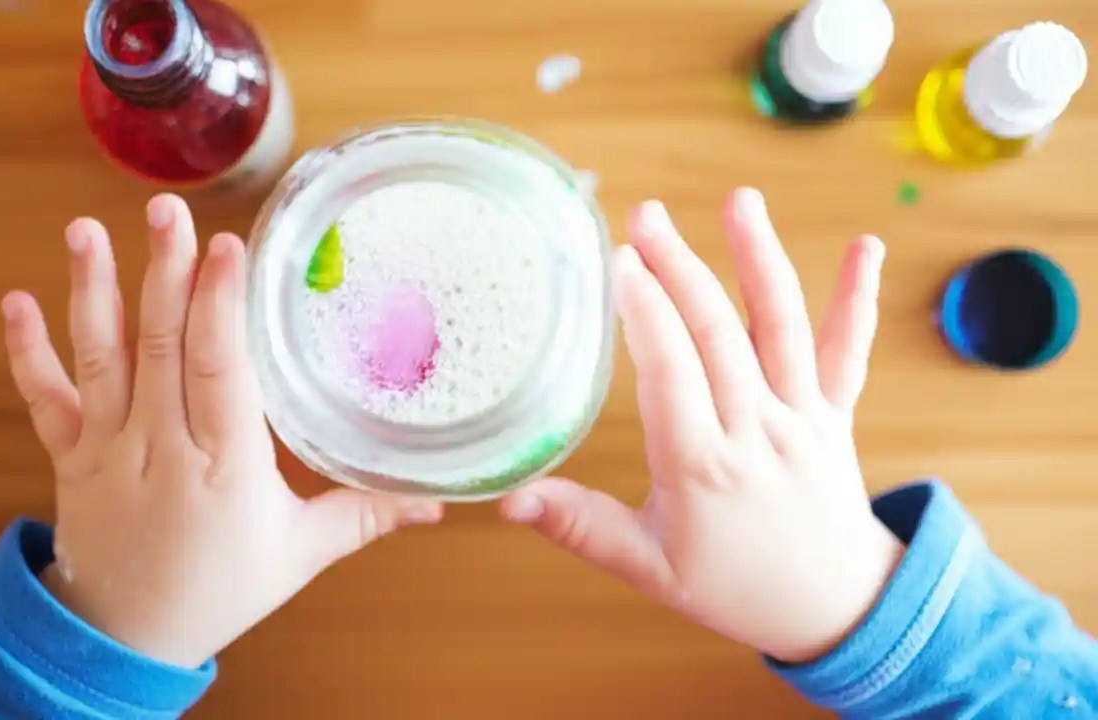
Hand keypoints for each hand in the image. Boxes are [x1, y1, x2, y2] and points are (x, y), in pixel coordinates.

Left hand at [0, 194, 443, 667]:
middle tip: (167, 210)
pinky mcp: (72, 456)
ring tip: (87, 231)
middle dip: (165, 272)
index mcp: (223, 466)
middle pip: (162, 346)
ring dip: (93, 292)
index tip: (226, 249)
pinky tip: (17, 300)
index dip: (219, 305)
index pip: (219, 370)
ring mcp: (109, 448)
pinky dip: (27, 351)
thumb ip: (365, 516)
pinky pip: (46, 397)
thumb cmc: (218, 590)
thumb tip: (437, 500)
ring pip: (101, 358)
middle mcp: (160, 447)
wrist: (126, 639)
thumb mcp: (300, 553)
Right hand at [501, 189, 901, 663]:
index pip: (672, 373)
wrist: (834, 609)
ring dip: (759, 259)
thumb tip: (508, 500)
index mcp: (703, 468)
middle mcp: (757, 432)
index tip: (620, 261)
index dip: (646, 314)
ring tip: (738, 201)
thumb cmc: (733, 589)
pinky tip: (866, 246)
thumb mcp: (648, 569)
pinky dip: (858, 299)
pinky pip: (846, 352)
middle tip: (644, 214)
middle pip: (717, 335)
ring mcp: (802, 418)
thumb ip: (580, 528)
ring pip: (781, 328)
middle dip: (679, 268)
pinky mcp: (834, 413)